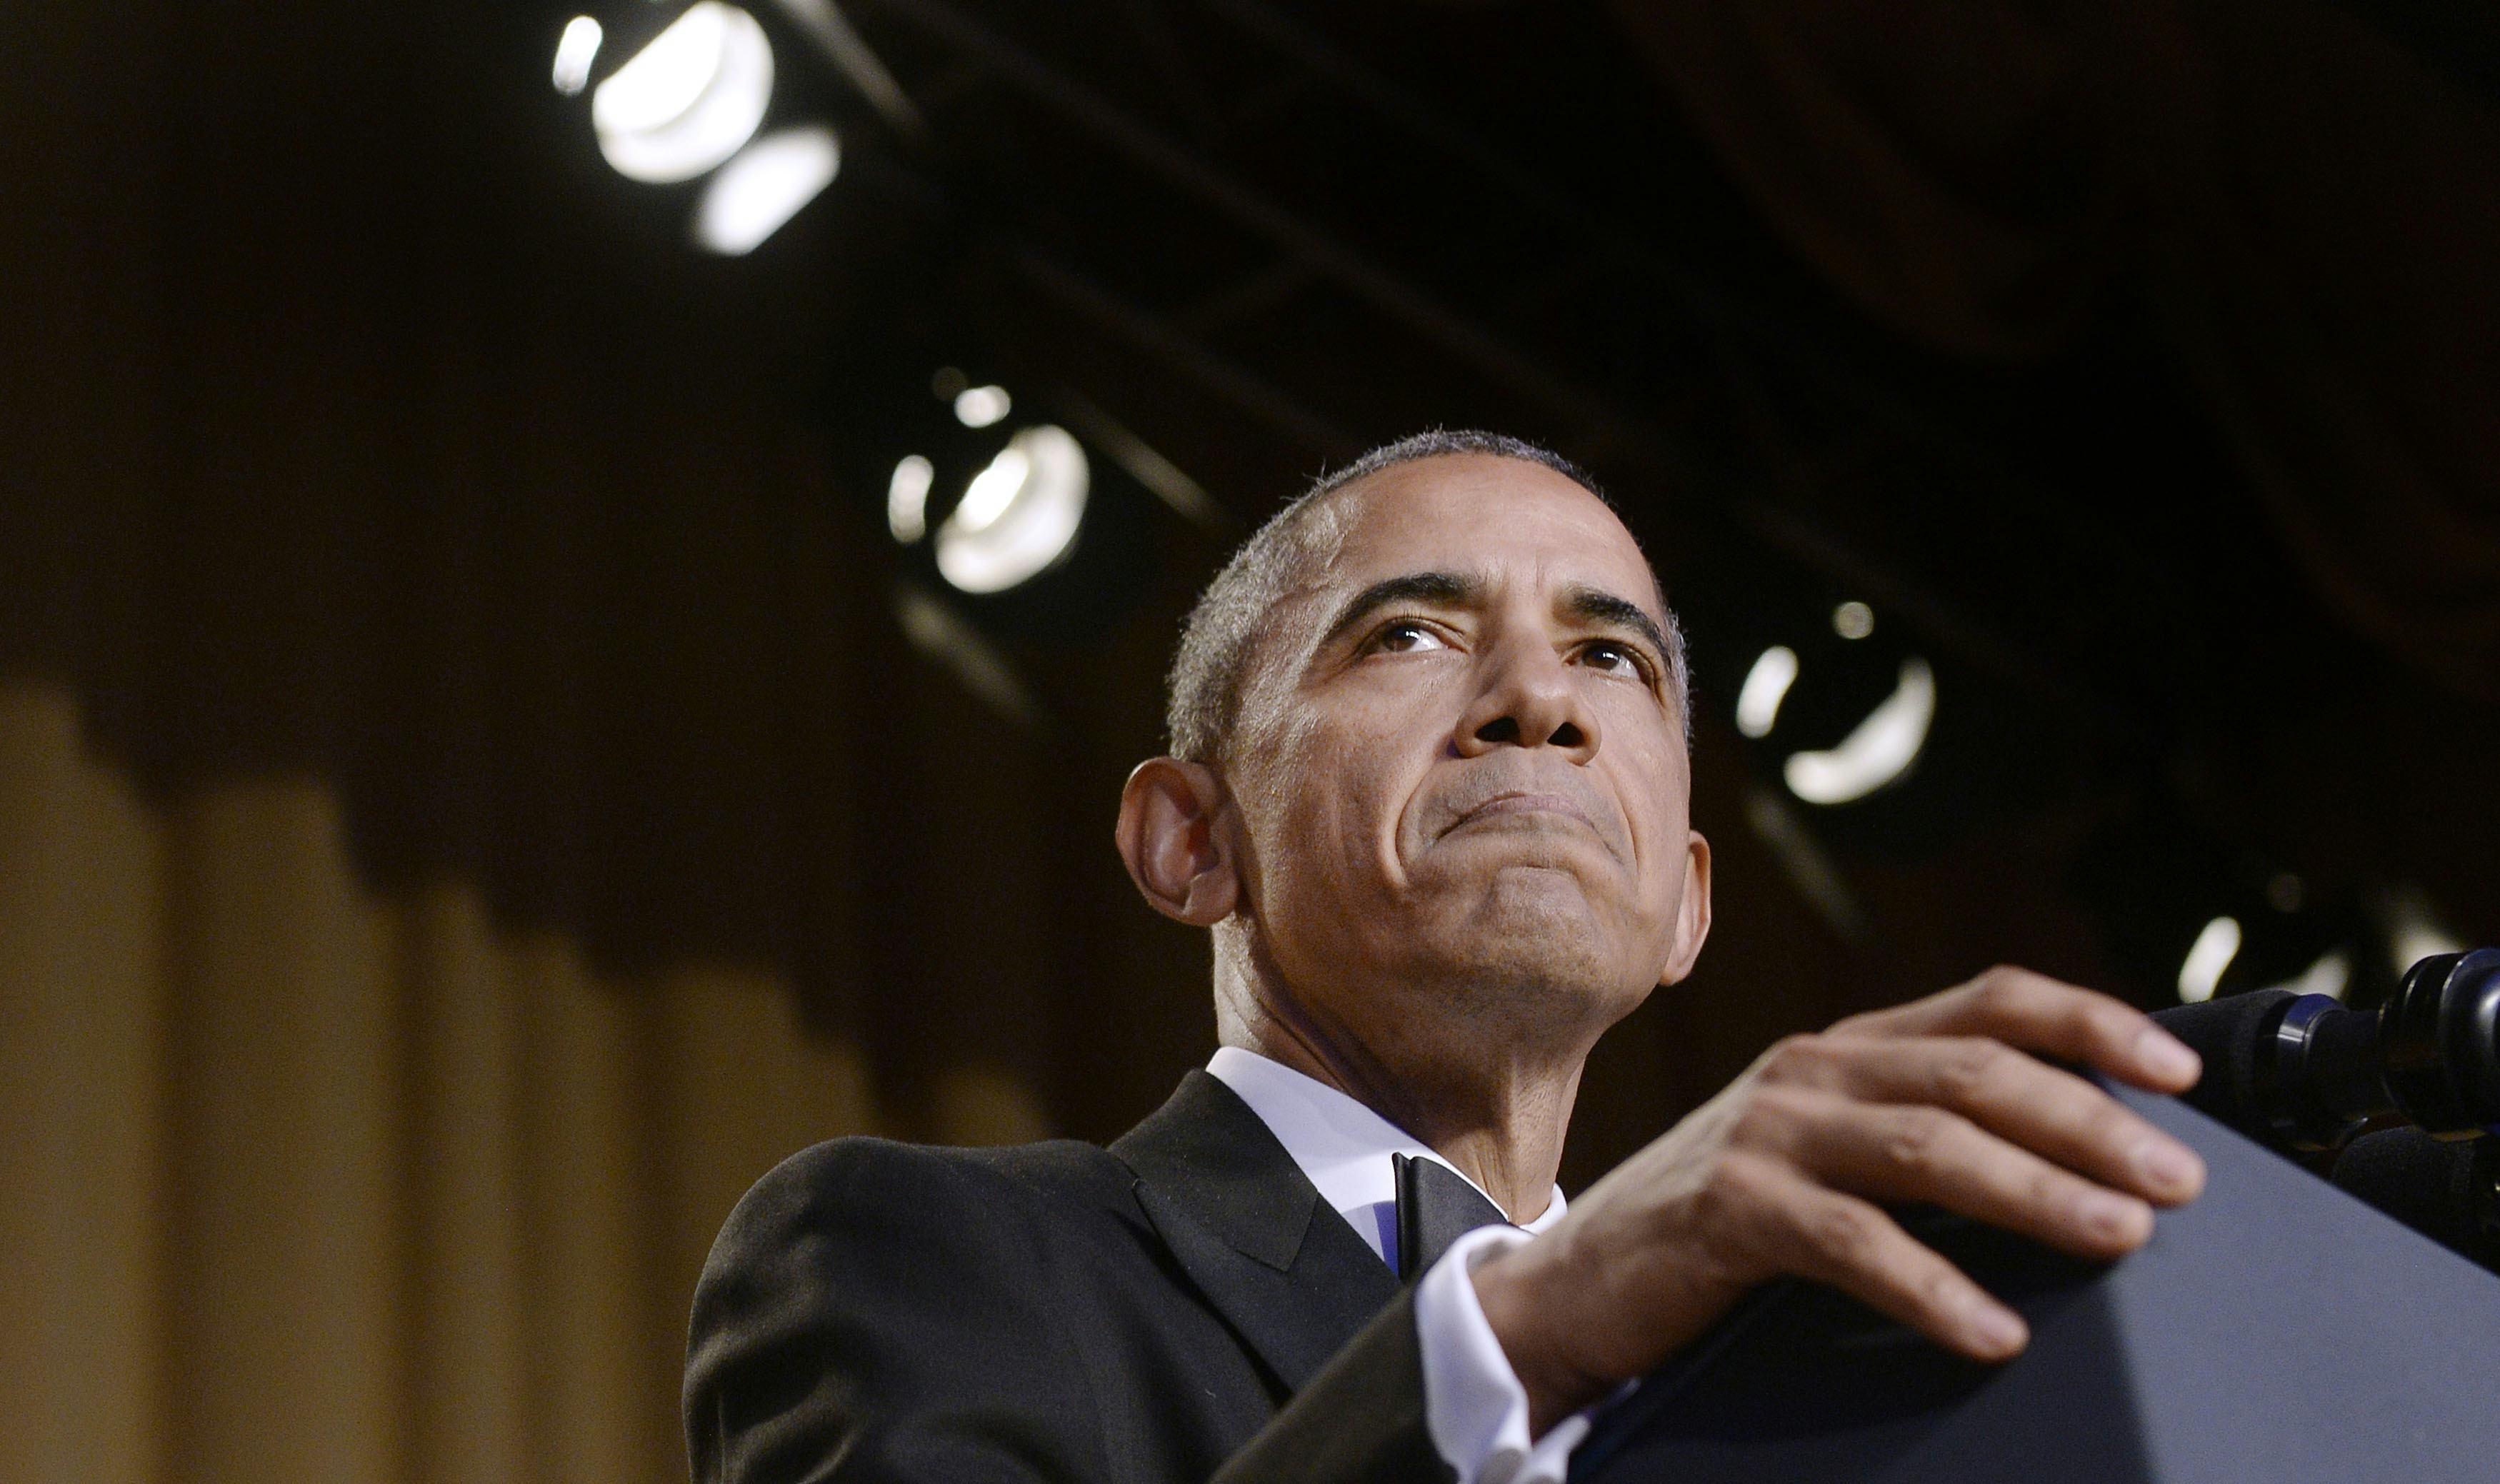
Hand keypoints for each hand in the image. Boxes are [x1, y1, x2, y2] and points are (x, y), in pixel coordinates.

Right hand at [1470, 966, 2207, 1433]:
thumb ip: (1923, 1138)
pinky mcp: (1729, 1209)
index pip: (1989, 1001)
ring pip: (1926, 1146)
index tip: (2181, 1073)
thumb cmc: (1726, 1226)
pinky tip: (1993, 1330)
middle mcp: (1811, 1071)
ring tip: (2120, 1236)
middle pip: (1973, 1072)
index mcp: (1848, 1050)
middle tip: (2179, 1180)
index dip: (2091, 1024)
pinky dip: (1933, 1287)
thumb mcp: (1828, 1157)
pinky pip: (1851, 1242)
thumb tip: (2085, 1168)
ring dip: (2035, 1191)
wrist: (1579, 1282)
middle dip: (2089, 1121)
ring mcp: (1766, 1134)